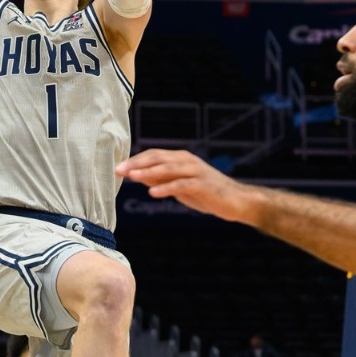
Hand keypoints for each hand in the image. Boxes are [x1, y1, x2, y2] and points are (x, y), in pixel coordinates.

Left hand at [116, 149, 254, 223]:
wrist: (237, 201)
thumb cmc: (207, 193)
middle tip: (119, 170)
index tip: (118, 168)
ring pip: (168, 169)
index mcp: (181, 159)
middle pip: (158, 158)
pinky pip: (181, 185)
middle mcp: (187, 161)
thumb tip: (139, 176)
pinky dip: (166, 188)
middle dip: (137, 164)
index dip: (135, 160)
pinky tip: (153, 193)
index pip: (154, 155)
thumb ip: (162, 180)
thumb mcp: (180, 186)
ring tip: (132, 177)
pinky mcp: (203, 184)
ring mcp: (196, 171)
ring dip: (149, 172)